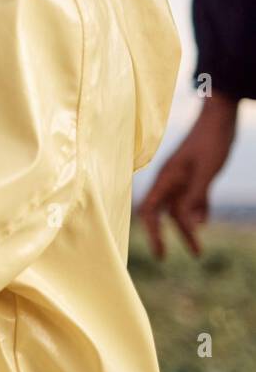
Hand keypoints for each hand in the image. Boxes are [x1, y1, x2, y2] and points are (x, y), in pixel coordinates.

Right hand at [139, 93, 238, 258]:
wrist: (220, 115)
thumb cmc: (211, 140)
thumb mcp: (206, 171)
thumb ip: (195, 197)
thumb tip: (189, 224)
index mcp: (167, 178)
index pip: (150, 211)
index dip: (153, 233)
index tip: (160, 253)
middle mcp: (170, 180)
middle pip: (165, 213)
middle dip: (173, 235)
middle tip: (179, 257)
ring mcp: (182, 177)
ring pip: (181, 208)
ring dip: (189, 227)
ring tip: (199, 250)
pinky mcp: (196, 174)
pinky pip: (193, 199)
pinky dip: (197, 212)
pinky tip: (205, 222)